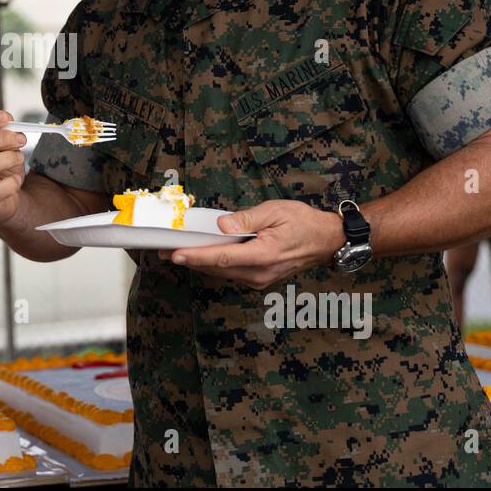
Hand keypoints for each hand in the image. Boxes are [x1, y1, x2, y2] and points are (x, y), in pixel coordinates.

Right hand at [0, 110, 27, 227]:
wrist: (5, 198)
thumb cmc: (2, 168)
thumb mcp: (3, 147)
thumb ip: (4, 135)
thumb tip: (12, 127)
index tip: (7, 117)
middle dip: (2, 138)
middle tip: (21, 138)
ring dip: (9, 158)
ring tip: (19, 158)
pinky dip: (12, 183)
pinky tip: (16, 180)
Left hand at [161, 200, 343, 288]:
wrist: (326, 241)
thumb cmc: (303, 222)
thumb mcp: (276, 211)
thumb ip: (247, 218)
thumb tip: (222, 225)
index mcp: (263, 255)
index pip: (221, 257)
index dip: (195, 256)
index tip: (175, 254)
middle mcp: (259, 272)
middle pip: (216, 268)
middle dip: (190, 260)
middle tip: (164, 251)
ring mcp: (259, 279)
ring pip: (222, 272)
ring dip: (200, 263)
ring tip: (177, 252)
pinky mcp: (259, 278)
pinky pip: (231, 272)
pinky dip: (215, 264)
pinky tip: (204, 254)